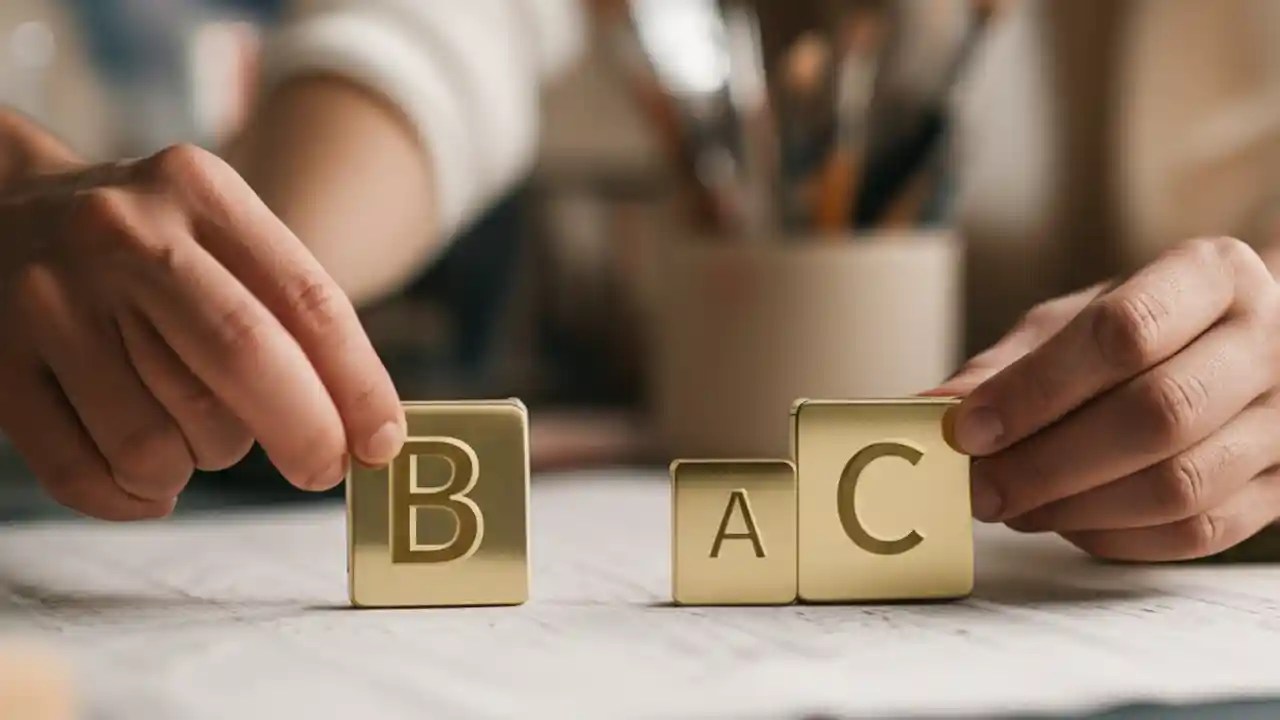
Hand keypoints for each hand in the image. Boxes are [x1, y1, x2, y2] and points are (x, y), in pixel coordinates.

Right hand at [0, 114, 404, 519]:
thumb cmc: (148, 249)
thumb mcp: (220, 237)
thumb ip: (291, 318)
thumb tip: (366, 432)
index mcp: (198, 192)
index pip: (306, 301)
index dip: (358, 386)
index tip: (383, 444)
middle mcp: (121, 236)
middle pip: (242, 359)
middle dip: (303, 434)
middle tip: (321, 469)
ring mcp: (48, 300)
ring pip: (162, 437)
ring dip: (201, 461)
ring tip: (194, 431)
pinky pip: (87, 474)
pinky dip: (136, 496)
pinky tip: (151, 476)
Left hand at [928, 237, 1279, 560]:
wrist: (1227, 348)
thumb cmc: (1138, 328)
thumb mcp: (1069, 324)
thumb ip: (1004, 367)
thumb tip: (927, 410)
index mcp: (1213, 276)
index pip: (1125, 331)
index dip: (1036, 389)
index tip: (968, 428)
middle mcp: (1267, 342)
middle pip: (1159, 414)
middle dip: (1049, 462)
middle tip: (978, 487)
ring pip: (1180, 485)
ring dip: (1076, 507)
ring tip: (1010, 505)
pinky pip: (1194, 532)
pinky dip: (1113, 536)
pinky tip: (1061, 521)